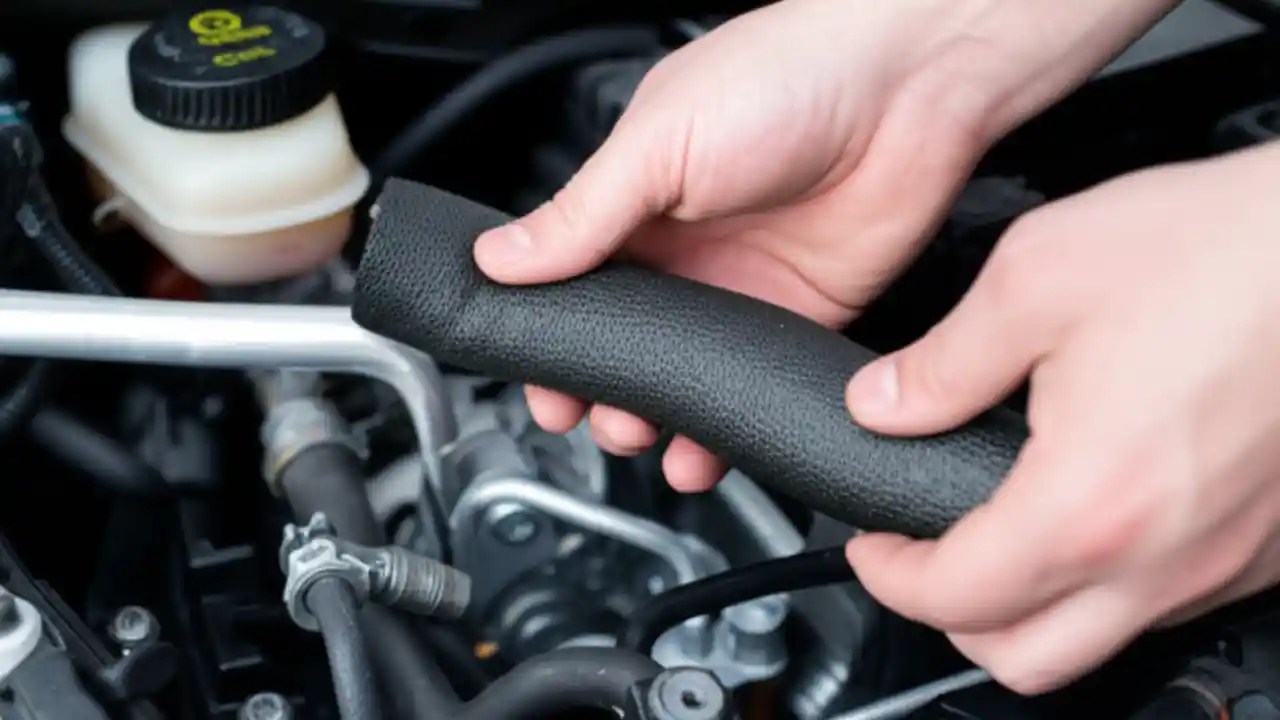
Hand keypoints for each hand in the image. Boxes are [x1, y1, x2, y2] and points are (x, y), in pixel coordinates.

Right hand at [474, 0, 1177, 489]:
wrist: (911, 84)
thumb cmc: (786, 75)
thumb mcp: (657, 141)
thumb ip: (582, 214)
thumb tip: (500, 259)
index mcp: (634, 200)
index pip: (571, 286)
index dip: (551, 339)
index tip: (539, 384)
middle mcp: (683, 248)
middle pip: (624, 343)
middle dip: (600, 390)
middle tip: (590, 416)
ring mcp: (739, 286)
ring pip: (683, 376)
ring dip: (658, 417)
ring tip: (642, 436)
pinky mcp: (799, 314)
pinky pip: (753, 386)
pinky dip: (729, 426)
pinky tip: (707, 446)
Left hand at [845, 139, 1279, 694]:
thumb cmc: (1223, 248)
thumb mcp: (1037, 278)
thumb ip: (942, 362)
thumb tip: (881, 403)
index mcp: (1088, 501)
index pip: (954, 596)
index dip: (887, 577)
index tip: (870, 544)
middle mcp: (1165, 555)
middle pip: (1024, 658)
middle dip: (949, 616)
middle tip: (919, 554)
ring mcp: (1228, 558)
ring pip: (1100, 642)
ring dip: (1028, 609)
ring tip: (995, 537)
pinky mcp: (1269, 543)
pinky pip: (1168, 604)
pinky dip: (1105, 586)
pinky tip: (1089, 517)